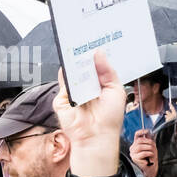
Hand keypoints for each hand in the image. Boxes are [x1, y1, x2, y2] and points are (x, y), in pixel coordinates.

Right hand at [54, 52, 124, 176]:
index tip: (97, 42)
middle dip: (83, 56)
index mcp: (98, 85)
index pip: (95, 67)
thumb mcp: (115, 89)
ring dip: (74, 63)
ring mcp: (71, 94)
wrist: (97, 135)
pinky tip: (72, 68)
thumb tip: (98, 53)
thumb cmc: (109, 117)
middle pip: (81, 68)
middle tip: (86, 41)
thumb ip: (106, 70)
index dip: (95, 56)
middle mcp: (84, 88)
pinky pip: (63, 84)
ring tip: (78, 49)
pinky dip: (67, 76)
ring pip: (71, 74)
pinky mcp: (61, 100)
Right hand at [130, 130, 157, 176]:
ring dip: (149, 149)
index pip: (136, 135)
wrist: (150, 167)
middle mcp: (133, 148)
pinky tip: (149, 158)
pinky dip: (149, 155)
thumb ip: (149, 140)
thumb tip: (150, 132)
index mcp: (136, 144)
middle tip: (153, 146)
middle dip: (148, 142)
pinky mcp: (134, 158)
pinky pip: (143, 153)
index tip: (147, 131)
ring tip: (152, 153)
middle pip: (139, 141)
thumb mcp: (151, 147)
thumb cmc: (150, 157)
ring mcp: (132, 153)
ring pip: (140, 147)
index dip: (141, 132)